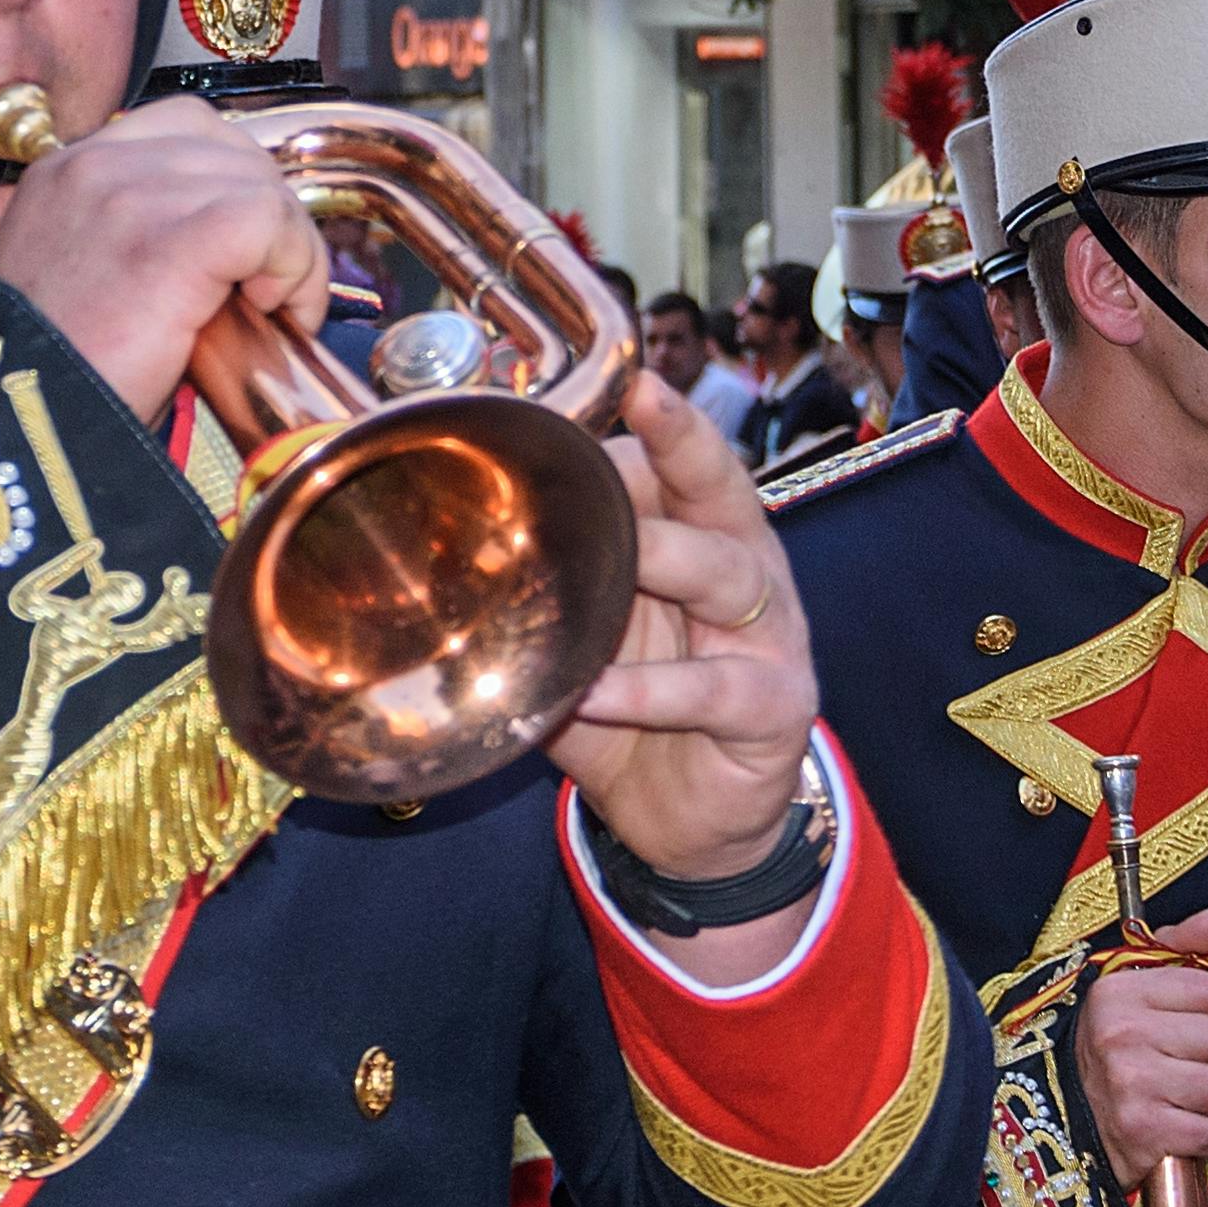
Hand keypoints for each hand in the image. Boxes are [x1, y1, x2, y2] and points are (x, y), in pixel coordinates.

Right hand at [0, 96, 326, 420]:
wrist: (18, 434)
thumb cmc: (51, 385)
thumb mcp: (81, 282)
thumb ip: (140, 238)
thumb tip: (236, 250)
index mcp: (65, 171)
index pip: (186, 128)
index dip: (232, 181)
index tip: (240, 250)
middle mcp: (93, 166)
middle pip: (232, 151)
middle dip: (269, 219)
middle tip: (270, 291)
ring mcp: (131, 194)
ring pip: (261, 184)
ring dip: (289, 249)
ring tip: (273, 311)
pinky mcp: (172, 239)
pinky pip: (269, 218)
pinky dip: (294, 263)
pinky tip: (276, 311)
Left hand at [549, 372, 819, 980]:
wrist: (693, 822)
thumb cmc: (632, 709)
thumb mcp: (581, 640)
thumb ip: (538, 594)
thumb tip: (431, 557)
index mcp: (699, 536)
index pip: (679, 463)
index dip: (656, 423)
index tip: (625, 384)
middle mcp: (744, 569)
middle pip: (720, 491)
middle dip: (681, 446)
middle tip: (640, 406)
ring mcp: (768, 636)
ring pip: (726, 573)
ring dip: (665, 557)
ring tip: (613, 556)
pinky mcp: (775, 707)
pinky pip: (715, 690)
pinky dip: (651, 690)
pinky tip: (597, 693)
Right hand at [1077, 911, 1207, 1169]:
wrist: (1061, 1124)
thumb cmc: (1105, 1055)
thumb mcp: (1129, 990)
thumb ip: (1175, 950)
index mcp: (1118, 993)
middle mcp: (1120, 1034)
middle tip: (1185, 1066)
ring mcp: (1131, 1084)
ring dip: (1206, 1100)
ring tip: (1175, 1097)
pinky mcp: (1142, 1131)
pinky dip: (1205, 1138)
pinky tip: (1177, 1128)